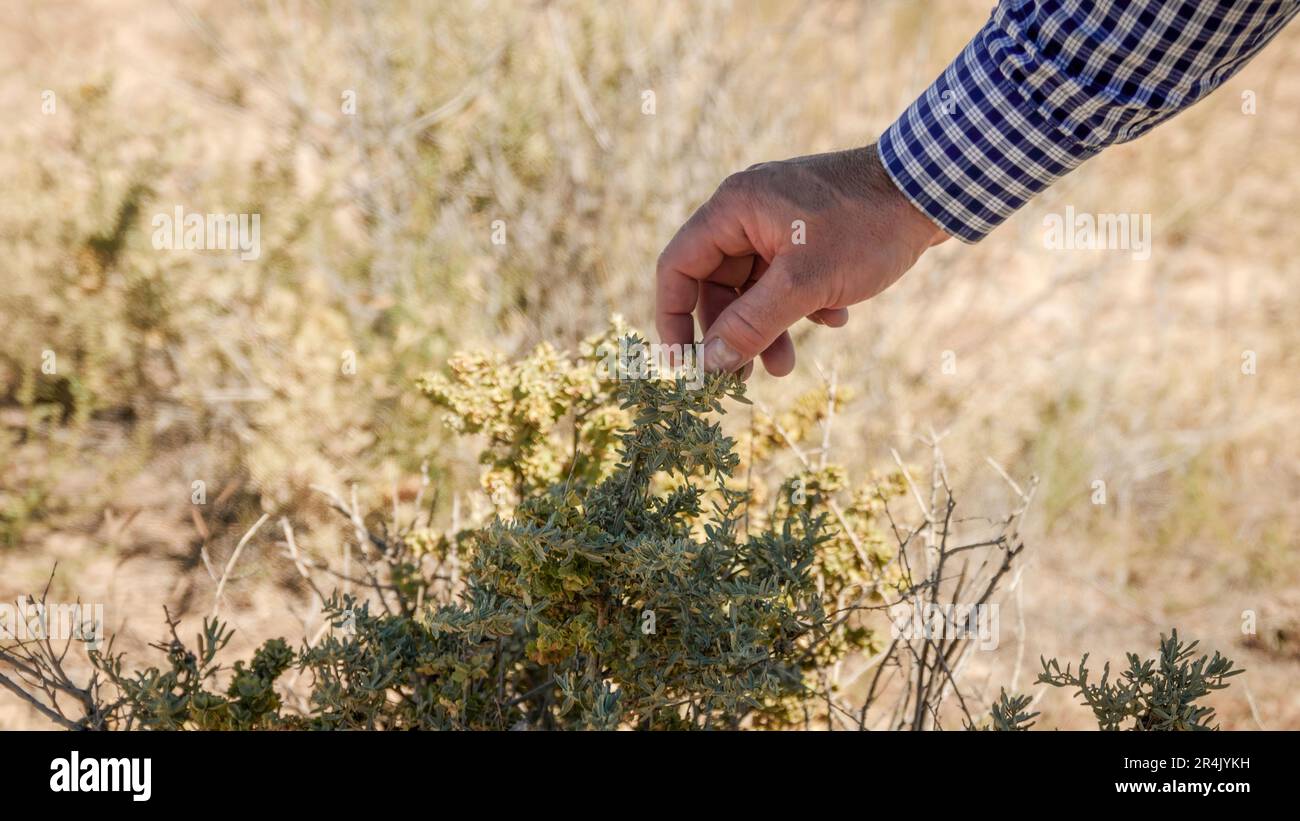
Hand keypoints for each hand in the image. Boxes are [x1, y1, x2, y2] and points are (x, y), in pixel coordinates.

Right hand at [655, 144, 947, 375]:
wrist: (932, 188)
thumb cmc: (865, 228)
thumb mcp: (804, 285)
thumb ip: (752, 324)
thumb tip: (710, 363)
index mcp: (733, 209)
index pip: (677, 267)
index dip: (673, 319)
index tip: (682, 366)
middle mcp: (747, 210)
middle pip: (715, 284)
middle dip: (732, 334)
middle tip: (742, 380)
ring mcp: (778, 220)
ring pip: (753, 287)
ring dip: (768, 328)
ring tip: (786, 366)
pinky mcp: (808, 231)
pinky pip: (785, 277)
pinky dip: (801, 305)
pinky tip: (834, 318)